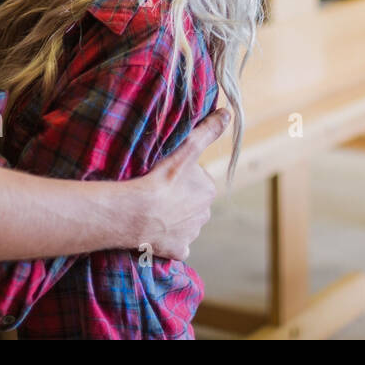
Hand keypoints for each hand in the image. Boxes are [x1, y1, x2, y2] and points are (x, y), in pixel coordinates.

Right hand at [131, 108, 229, 260]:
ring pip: (184, 223)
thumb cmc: (161, 179)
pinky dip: (167, 240)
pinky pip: (175, 245)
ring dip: (172, 219)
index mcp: (209, 191)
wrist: (137, 212)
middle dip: (179, 200)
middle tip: (158, 194)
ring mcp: (191, 234)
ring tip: (153, 211)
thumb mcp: (186, 150)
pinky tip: (155, 232)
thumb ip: (207, 131)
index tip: (166, 177)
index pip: (197, 182)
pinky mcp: (178, 251)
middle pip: (191, 203)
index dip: (180, 178)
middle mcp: (205, 214)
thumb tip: (227, 113)